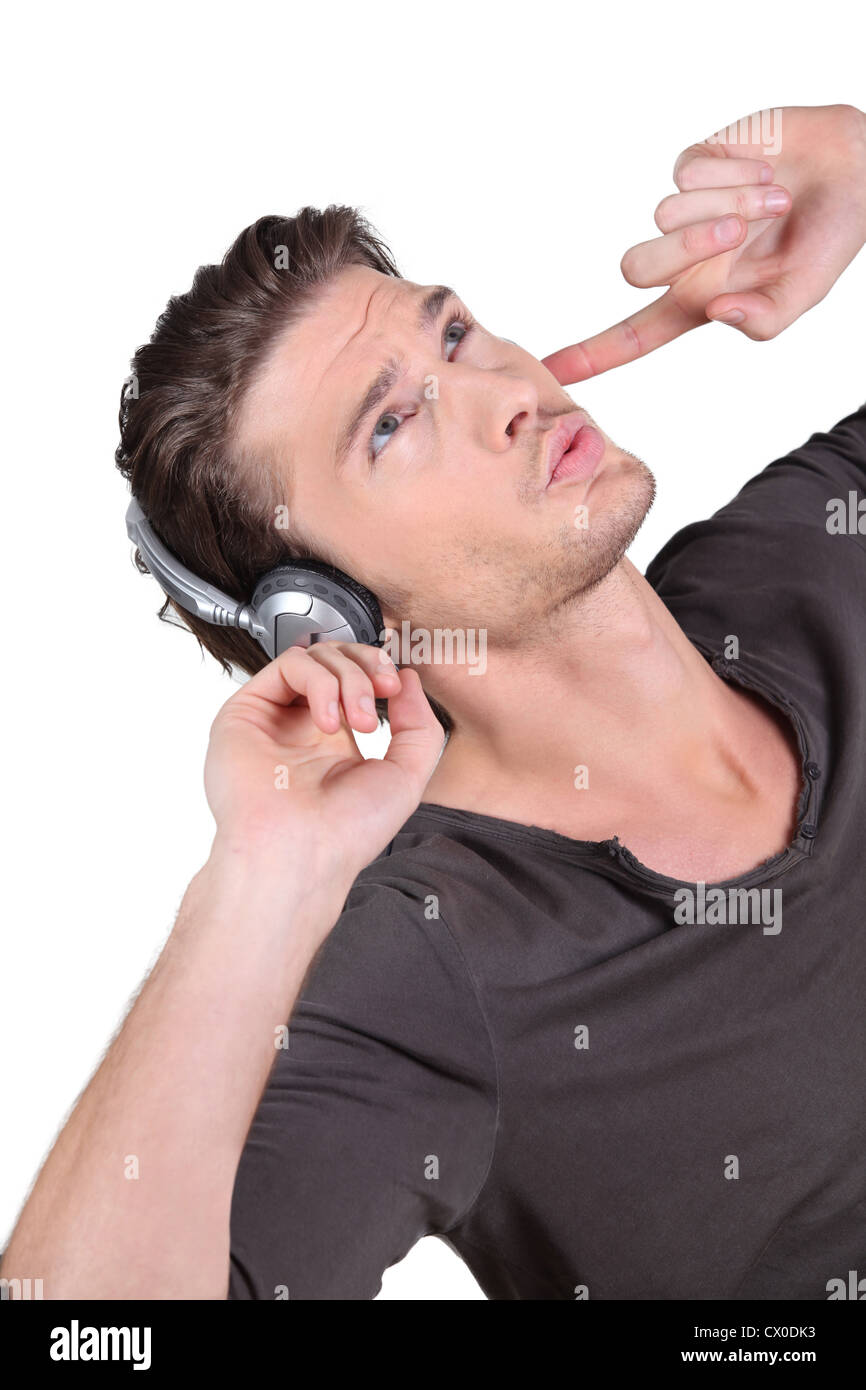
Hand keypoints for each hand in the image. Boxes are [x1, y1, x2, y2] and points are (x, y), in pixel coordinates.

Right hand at [203, 642, 443, 878]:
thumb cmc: (347, 831)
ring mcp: (273, 719)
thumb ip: (418, 725)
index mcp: (334, 742)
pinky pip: (287, 665)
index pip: (355, 680)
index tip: (397, 687)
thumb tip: (408, 679)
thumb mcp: (407, 775)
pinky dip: (318, 681)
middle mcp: (301, 727)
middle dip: (367, 665)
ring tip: (358, 720)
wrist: (304, 854)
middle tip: (384, 691)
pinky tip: (326, 722)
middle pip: (335, 660)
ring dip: (348, 677)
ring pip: (314, 657)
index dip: (379, 671)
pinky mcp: (245, 712)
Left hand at [542, 103, 865, 383]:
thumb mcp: (805, 294)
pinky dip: (733, 171)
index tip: (551, 370)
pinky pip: (687, 169)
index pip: (633, 334)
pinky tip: (764, 168)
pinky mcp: (696, 162)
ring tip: (773, 199)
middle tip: (739, 233)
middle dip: (684, 249)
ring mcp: (686, 207)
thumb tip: (716, 312)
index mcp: (699, 299)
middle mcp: (683, 258)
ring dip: (725, 204)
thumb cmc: (829, 239)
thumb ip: (765, 321)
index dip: (592, 353)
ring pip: (663, 214)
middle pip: (634, 266)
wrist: (858, 169)